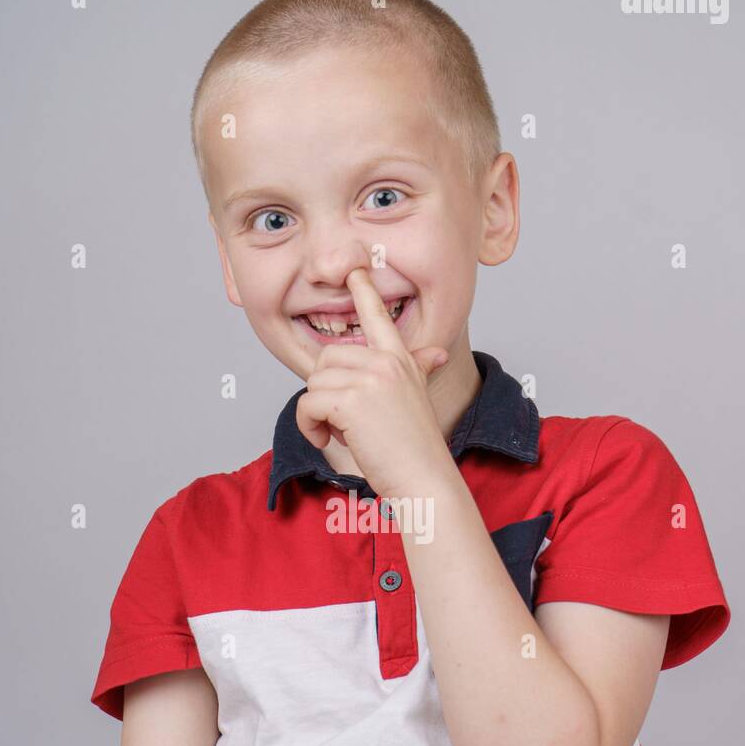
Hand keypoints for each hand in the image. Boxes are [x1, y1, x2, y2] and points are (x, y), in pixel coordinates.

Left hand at [295, 267, 451, 500]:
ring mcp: (370, 379)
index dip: (363, 290)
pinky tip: (329, 441)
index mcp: (400, 359)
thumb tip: (436, 354)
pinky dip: (309, 427)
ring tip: (340, 434)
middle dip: (324, 392)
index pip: (377, 315)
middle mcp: (386, 362)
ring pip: (314, 383)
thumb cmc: (417, 446)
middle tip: (343, 422)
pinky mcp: (351, 400)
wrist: (425, 479)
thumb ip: (419, 368)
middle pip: (327, 358)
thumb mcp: (417, 397)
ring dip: (316, 415)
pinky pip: (307, 404)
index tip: (354, 267)